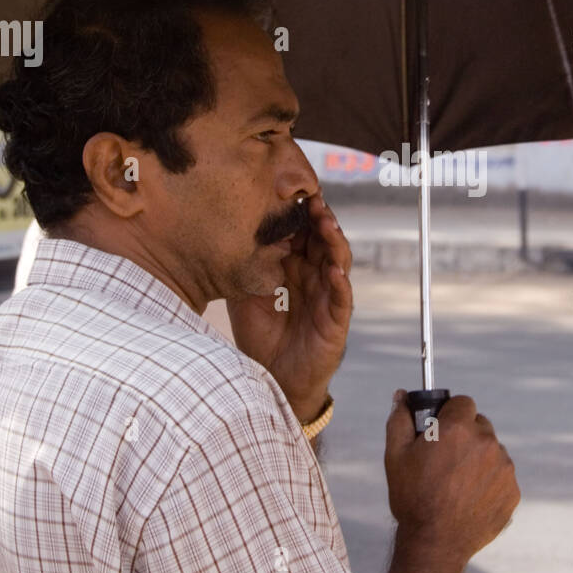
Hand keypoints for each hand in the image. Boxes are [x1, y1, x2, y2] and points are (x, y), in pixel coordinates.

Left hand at [226, 192, 352, 420]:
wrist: (271, 379)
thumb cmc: (261, 337)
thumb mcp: (246, 295)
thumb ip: (246, 268)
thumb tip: (230, 236)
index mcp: (295, 269)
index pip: (302, 235)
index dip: (300, 215)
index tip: (292, 192)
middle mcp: (314, 278)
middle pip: (323, 241)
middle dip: (321, 219)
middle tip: (313, 199)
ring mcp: (328, 298)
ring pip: (338, 262)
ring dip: (335, 242)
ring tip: (327, 224)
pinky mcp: (336, 322)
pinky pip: (342, 299)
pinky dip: (340, 283)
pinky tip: (334, 271)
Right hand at [383, 391, 520, 572]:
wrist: (435, 544)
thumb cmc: (413, 498)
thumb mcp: (396, 456)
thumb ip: (400, 419)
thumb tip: (401, 396)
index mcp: (459, 428)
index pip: (463, 403)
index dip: (450, 414)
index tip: (441, 429)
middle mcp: (487, 442)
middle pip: (480, 425)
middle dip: (465, 435)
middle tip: (446, 458)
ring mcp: (503, 468)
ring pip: (492, 451)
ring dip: (478, 459)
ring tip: (457, 483)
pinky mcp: (512, 490)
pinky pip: (501, 476)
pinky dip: (489, 482)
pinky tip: (469, 498)